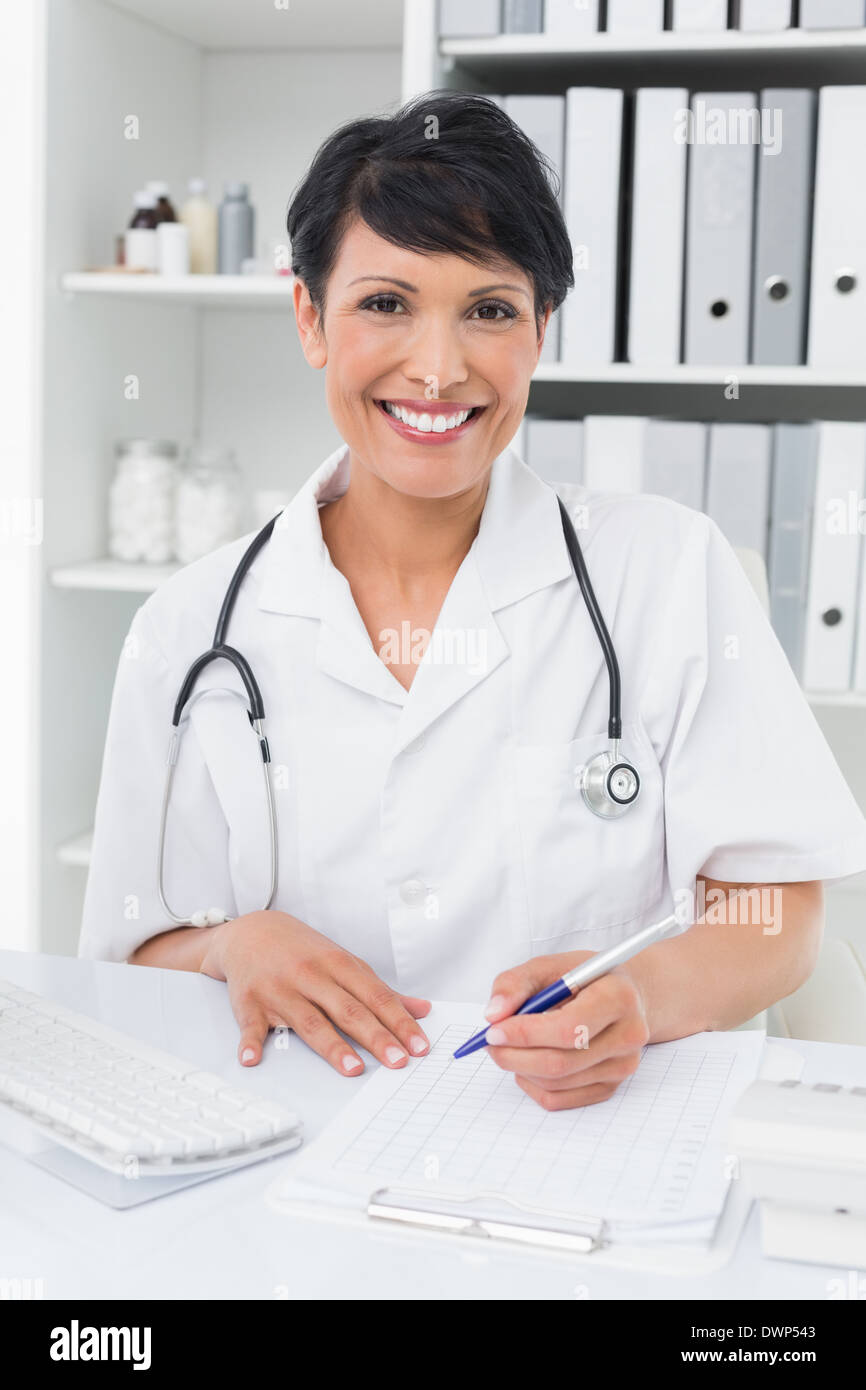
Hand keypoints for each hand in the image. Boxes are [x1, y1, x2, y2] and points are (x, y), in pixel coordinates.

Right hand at [200, 910, 430, 1075]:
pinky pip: (251, 1025)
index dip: (399, 1022)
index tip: (419, 1046)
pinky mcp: (249, 1002)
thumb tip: (421, 1010)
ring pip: (309, 1021)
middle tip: (398, 1061)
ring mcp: (280, 990)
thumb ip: (380, 990)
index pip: (376, 996)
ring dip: (331, 1046)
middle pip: (348, 1010)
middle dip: (375, 1037)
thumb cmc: (304, 952)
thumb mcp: (345, 962)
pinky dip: (250, 1042)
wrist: (252, 932)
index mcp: (339, 965)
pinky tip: (253, 1059)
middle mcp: (312, 976)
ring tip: (352, 1069)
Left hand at [482, 951, 649, 1110]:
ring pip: (556, 1083)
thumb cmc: (583, 979)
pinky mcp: (611, 1087)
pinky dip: (532, 1084)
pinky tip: (527, 1063)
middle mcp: (628, 1035)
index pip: (568, 1028)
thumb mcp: (549, 966)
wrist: (624, 997)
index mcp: (618, 997)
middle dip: (514, 1055)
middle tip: (490, 1043)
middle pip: (560, 1063)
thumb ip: (516, 983)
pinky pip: (560, 1099)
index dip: (525, 1033)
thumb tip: (493, 1014)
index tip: (494, 1029)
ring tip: (509, 1047)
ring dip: (520, 1068)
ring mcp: (622, 1066)